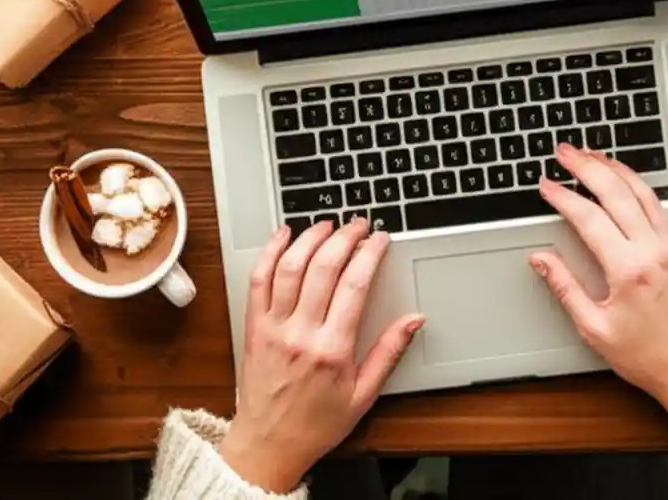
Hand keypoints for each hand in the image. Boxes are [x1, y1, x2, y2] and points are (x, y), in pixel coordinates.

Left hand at [219, 219, 423, 492]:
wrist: (268, 444)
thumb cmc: (316, 423)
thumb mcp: (364, 394)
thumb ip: (389, 352)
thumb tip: (414, 320)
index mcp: (332, 350)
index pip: (354, 285)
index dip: (370, 253)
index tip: (380, 239)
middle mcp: (301, 333)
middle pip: (323, 267)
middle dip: (344, 236)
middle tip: (358, 224)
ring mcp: (273, 327)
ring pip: (289, 266)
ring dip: (310, 238)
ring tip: (327, 225)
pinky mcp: (253, 326)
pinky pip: (258, 280)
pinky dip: (270, 252)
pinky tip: (283, 236)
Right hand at [532, 144, 667, 479]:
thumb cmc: (645, 355)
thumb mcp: (593, 328)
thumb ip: (565, 287)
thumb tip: (541, 259)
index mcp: (628, 270)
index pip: (589, 218)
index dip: (563, 197)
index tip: (545, 186)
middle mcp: (652, 251)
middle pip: (616, 193)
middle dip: (586, 167)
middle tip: (564, 151)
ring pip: (640, 191)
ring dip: (613, 167)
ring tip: (591, 153)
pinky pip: (656, 204)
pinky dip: (636, 183)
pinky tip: (622, 176)